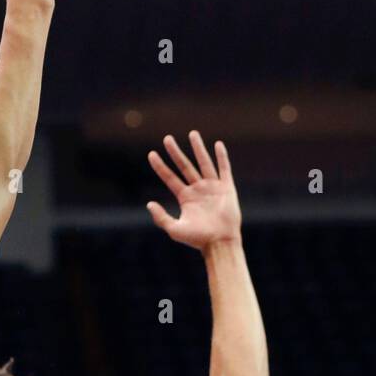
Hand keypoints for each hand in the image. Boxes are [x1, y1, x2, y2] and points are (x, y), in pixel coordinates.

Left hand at [147, 131, 242, 250]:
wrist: (219, 242)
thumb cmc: (197, 239)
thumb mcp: (175, 229)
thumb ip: (161, 217)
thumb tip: (149, 203)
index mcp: (185, 198)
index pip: (169, 177)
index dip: (160, 166)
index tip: (151, 154)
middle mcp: (197, 189)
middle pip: (184, 166)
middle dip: (175, 152)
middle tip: (167, 138)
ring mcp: (212, 187)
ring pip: (203, 163)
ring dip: (198, 148)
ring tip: (192, 133)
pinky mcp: (226, 188)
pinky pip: (224, 169)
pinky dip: (221, 157)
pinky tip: (218, 145)